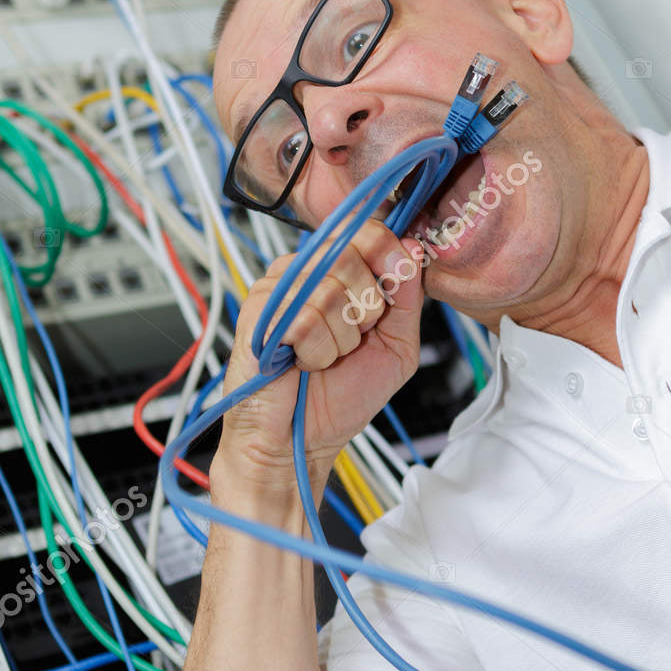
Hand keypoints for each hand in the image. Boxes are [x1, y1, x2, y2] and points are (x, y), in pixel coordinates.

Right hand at [215, 222, 424, 491]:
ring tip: (324, 358)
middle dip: (365, 310)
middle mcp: (305, 272)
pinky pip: (303, 318)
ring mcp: (277, 288)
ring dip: (339, 341)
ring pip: (328, 292)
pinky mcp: (257, 311)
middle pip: (350, 256)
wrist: (301, 439)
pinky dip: (315, 352)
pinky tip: (302, 363)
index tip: (397, 278)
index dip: (386, 252)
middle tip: (351, 340)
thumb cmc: (341, 397)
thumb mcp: (397, 346)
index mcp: (336, 272)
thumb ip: (407, 299)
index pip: (363, 231)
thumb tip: (413, 249)